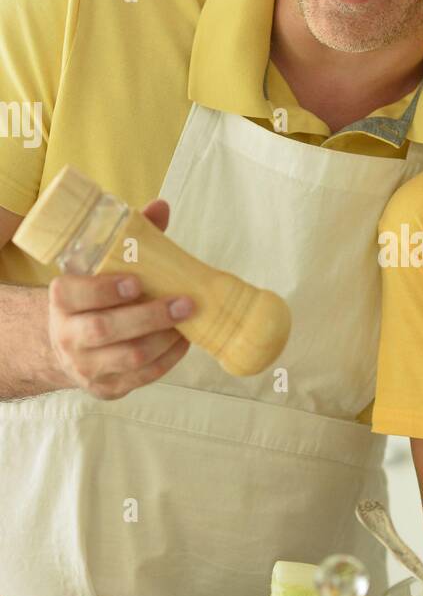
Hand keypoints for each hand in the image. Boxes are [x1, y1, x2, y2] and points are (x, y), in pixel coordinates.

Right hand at [47, 199, 194, 399]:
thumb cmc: (95, 297)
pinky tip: (182, 340)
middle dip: (150, 316)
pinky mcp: (107, 388)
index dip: (105, 290)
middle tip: (185, 303)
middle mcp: (67, 335)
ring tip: (189, 321)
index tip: (136, 282)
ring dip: (165, 339)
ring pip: (129, 357)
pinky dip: (168, 359)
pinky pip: (141, 377)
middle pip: (106, 329)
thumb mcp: (101, 267)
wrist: (71, 343)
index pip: (75, 294)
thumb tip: (161, 207)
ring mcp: (86, 366)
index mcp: (61, 300)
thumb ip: (131, 238)